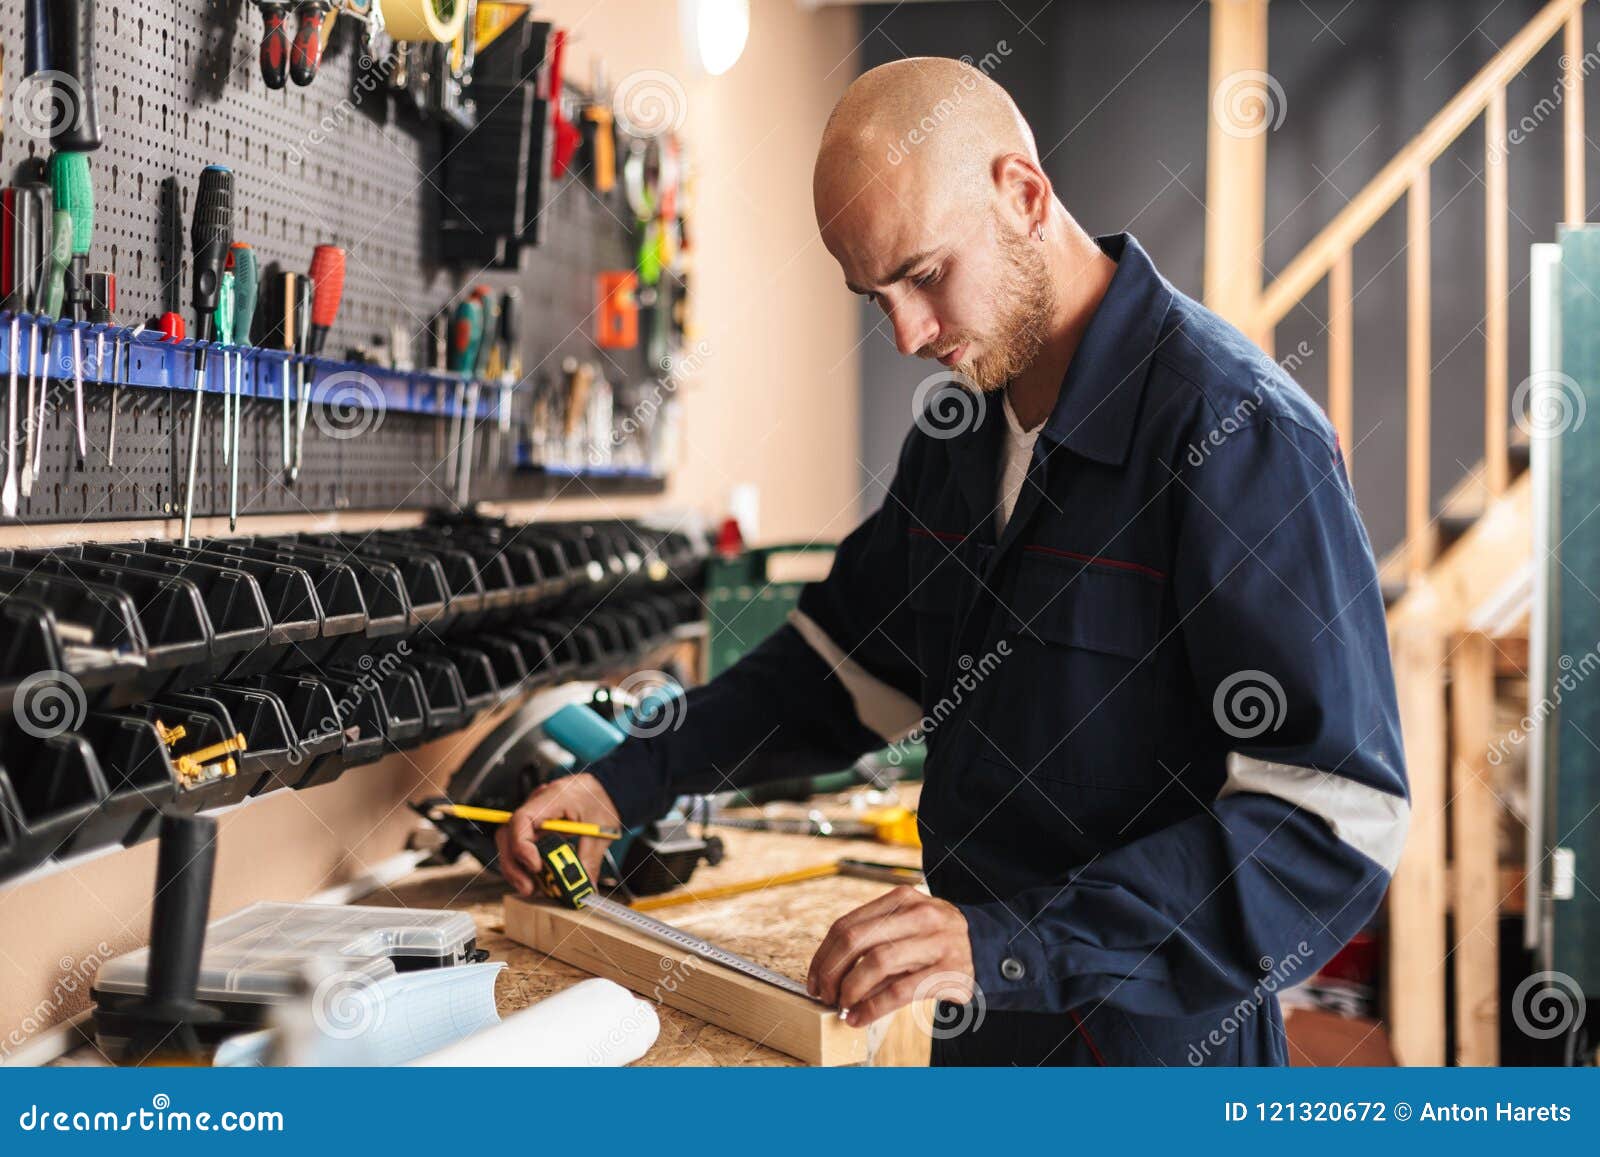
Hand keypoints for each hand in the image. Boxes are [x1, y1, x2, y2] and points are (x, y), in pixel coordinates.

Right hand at [493, 773, 622, 896]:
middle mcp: (535, 807)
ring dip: (517, 870)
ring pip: (509, 844)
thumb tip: (585, 885)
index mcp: (553, 798)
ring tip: (533, 889)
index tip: (535, 866)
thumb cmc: (598, 801)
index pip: (522, 819)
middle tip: (529, 888)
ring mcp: (532, 818)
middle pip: (508, 834)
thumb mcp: (601, 829)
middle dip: (514, 865)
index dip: (521, 845)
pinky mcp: (534, 830)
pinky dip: (524, 867)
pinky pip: (520, 849)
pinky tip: (536, 881)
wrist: (601, 790)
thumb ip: (591, 857)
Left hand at [806, 885, 974, 1027]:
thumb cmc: (933, 941)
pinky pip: (899, 990)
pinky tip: (859, 1018)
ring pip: (876, 962)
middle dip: (830, 971)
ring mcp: (936, 941)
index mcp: (900, 899)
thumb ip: (872, 941)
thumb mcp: (906, 927)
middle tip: (823, 995)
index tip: (813, 980)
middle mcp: (919, 913)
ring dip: (850, 989)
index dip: (822, 955)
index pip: (846, 924)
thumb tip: (828, 976)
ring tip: (842, 1006)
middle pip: (855, 939)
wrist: (988, 949)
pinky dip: (872, 1007)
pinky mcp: (948, 970)